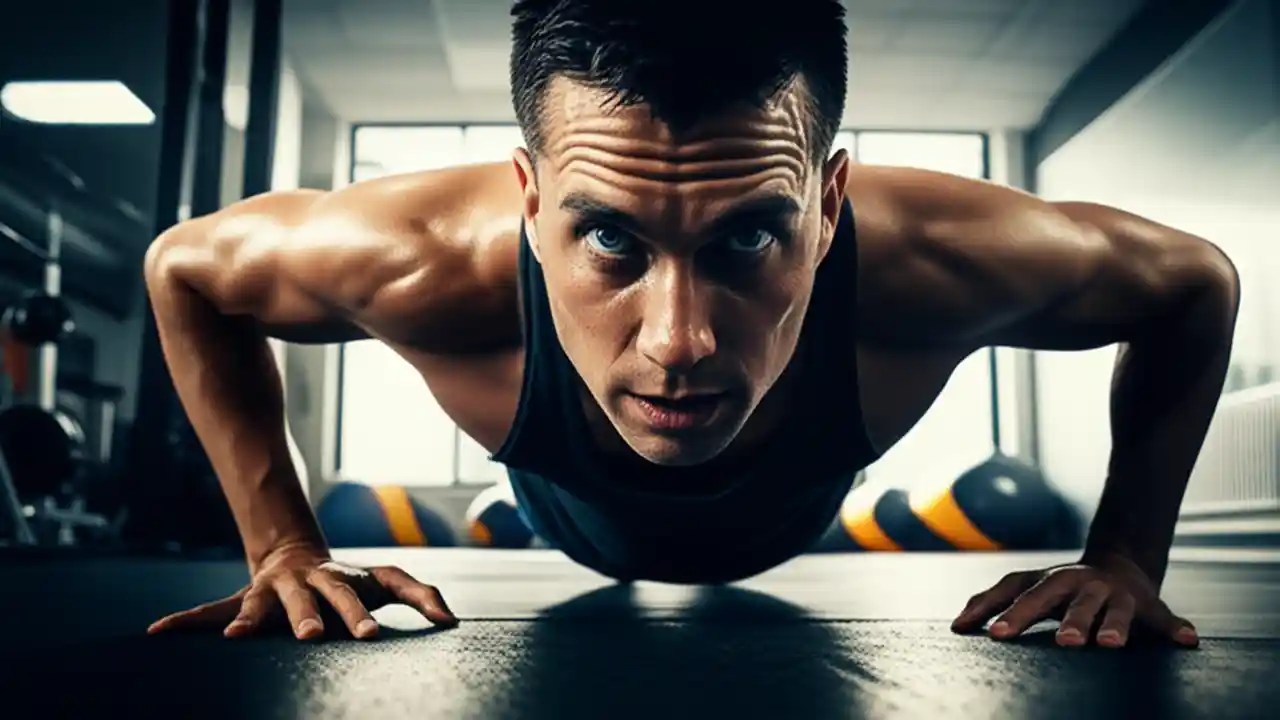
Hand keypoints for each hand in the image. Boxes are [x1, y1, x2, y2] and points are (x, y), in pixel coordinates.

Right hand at [146, 541, 458, 640]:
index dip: (361, 615)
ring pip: (260, 603)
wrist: (295, 553)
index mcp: (341, 581)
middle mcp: (305, 583)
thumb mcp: (388, 580)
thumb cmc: (350, 578)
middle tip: (312, 637)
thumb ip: (422, 595)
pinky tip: (157, 633)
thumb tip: (451, 622)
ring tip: (238, 636)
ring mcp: (270, 590)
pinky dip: (185, 622)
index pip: (355, 598)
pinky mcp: (241, 600)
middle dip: (311, 618)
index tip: (369, 637)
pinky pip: (209, 612)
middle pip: (310, 600)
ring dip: (249, 619)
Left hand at [949, 553, 1198, 648]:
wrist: (1117, 563)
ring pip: (1116, 611)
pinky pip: (1165, 618)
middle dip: (1067, 621)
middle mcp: (1082, 584)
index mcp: (1049, 581)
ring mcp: (1116, 594)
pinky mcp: (1149, 605)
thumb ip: (990, 603)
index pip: (1023, 595)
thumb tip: (954, 626)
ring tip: (1111, 645)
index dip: (1007, 613)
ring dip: (1114, 626)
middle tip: (1063, 643)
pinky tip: (1188, 641)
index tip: (990, 635)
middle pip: (1070, 602)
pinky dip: (1177, 629)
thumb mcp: (1026, 587)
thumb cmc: (1059, 586)